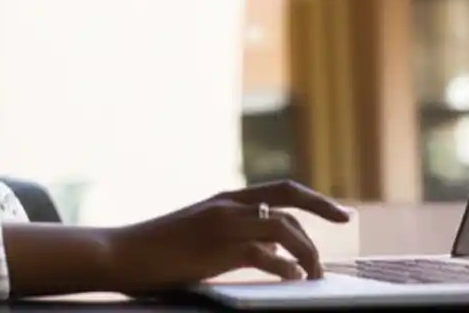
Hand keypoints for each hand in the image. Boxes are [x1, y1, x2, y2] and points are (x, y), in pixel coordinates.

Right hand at [106, 180, 351, 292]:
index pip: (280, 190)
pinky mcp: (217, 249)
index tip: (337, 211)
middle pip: (289, 200)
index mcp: (225, 199)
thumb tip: (272, 251)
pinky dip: (285, 267)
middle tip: (347, 221)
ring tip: (315, 273)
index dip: (313, 198)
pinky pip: (265, 255)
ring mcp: (224, 225)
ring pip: (283, 228)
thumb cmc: (157, 250)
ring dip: (307, 251)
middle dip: (323, 209)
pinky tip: (293, 279)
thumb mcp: (200, 234)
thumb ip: (235, 237)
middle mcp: (228, 205)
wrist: (121, 253)